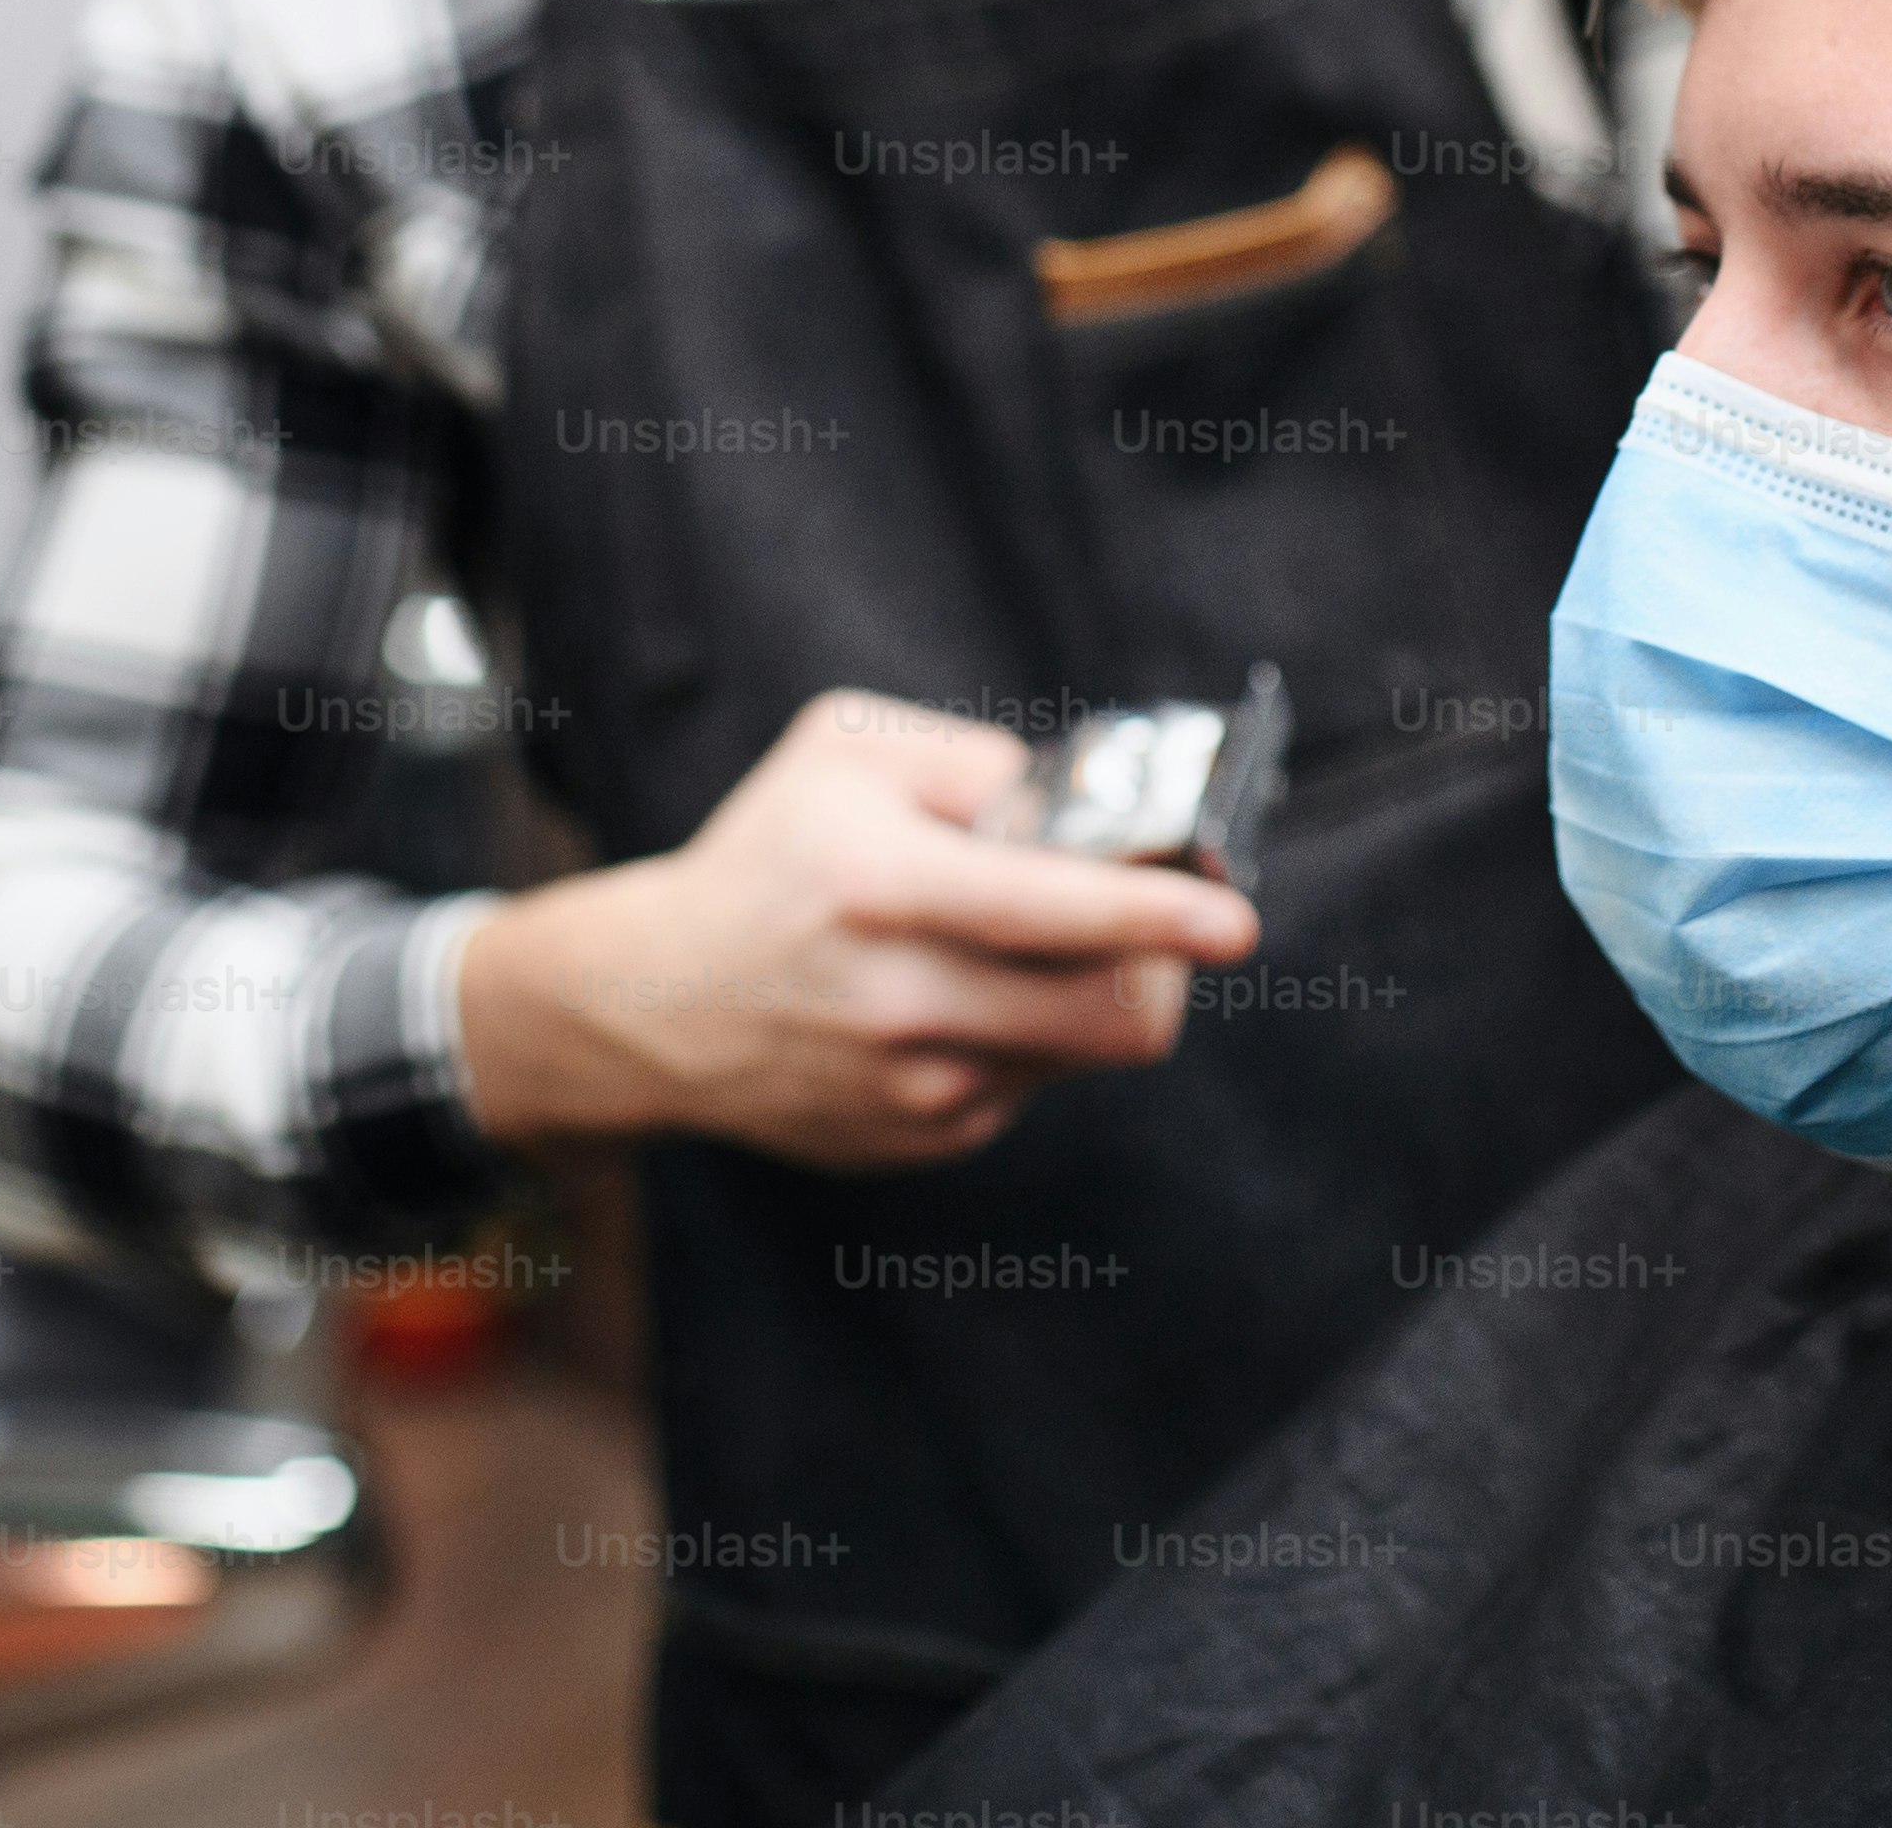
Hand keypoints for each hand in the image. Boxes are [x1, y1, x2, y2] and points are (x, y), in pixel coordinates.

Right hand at [456, 692, 1263, 1171]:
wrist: (656, 1002)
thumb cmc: (769, 857)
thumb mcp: (847, 752)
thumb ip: (978, 760)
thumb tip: (1091, 806)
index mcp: (885, 886)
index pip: (1062, 912)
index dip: (1165, 916)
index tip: (1236, 918)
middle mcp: (903, 999)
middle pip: (1117, 1016)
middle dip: (1164, 966)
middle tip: (1158, 924)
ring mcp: (914, 1086)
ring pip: (1083, 1052)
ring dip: (1088, 995)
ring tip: (1020, 949)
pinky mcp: (923, 1139)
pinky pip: (1031, 1086)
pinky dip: (1028, 1038)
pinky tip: (958, 1001)